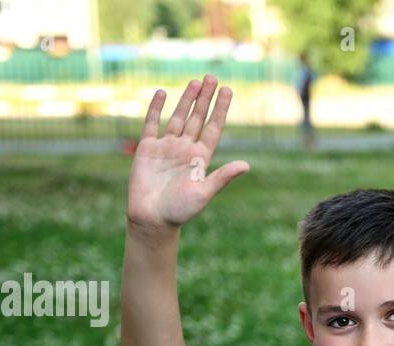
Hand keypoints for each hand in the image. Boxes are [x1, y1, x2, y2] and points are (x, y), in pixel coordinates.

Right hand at [126, 75, 248, 232]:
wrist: (152, 220)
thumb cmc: (180, 211)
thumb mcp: (204, 194)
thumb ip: (222, 177)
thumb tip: (246, 165)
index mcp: (201, 159)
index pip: (213, 128)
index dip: (220, 109)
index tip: (227, 91)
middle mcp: (185, 149)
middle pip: (197, 118)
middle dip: (205, 98)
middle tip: (213, 77)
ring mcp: (166, 147)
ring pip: (178, 117)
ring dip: (186, 99)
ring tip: (196, 81)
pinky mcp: (147, 149)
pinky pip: (152, 124)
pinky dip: (156, 108)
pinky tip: (162, 93)